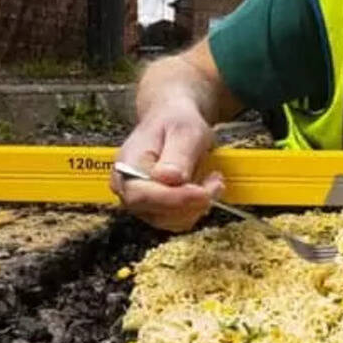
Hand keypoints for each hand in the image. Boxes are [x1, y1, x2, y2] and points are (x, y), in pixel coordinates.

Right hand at [109, 99, 224, 231]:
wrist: (173, 121)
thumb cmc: (175, 121)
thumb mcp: (184, 129)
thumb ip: (178, 154)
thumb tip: (168, 178)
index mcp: (126, 165)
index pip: (140, 195)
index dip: (173, 199)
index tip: (202, 193)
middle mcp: (127, 189)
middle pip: (157, 214)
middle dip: (192, 202)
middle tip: (215, 180)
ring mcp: (142, 202)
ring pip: (172, 221)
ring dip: (199, 205)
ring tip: (212, 179)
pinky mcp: (157, 210)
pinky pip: (180, 220)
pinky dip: (198, 207)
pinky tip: (205, 188)